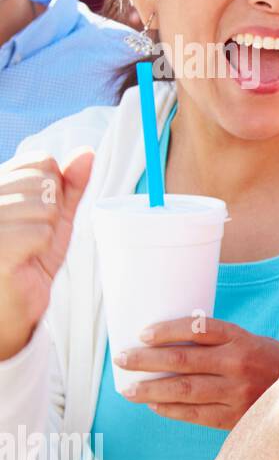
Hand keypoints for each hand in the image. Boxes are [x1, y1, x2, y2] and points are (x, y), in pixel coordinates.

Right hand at [0, 149, 93, 359]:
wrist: (10, 306)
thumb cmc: (29, 260)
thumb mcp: (54, 218)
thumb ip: (68, 186)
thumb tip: (87, 152)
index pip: (41, 160)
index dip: (53, 189)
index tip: (38, 215)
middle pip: (43, 181)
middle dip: (50, 212)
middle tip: (31, 237)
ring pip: (43, 208)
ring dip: (44, 233)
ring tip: (25, 250)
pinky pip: (38, 232)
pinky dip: (39, 248)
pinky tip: (22, 260)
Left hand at [114, 317, 278, 429]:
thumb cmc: (263, 361)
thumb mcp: (246, 341)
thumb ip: (214, 342)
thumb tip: (162, 344)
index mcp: (241, 339)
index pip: (199, 329)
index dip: (168, 331)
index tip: (142, 334)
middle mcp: (238, 363)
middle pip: (183, 361)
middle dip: (146, 360)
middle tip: (122, 359)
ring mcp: (237, 392)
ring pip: (184, 390)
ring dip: (151, 390)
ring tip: (129, 390)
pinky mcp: (235, 416)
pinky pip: (195, 414)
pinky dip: (171, 410)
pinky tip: (154, 406)